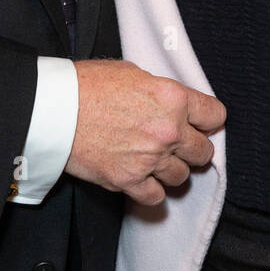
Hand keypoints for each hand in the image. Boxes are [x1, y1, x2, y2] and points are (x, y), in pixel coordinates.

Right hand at [65, 59, 225, 206]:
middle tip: (178, 144)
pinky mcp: (129, 180)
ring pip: (182, 176)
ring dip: (172, 169)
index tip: (201, 123)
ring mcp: (150, 158)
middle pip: (204, 151)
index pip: (215, 115)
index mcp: (172, 98)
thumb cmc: (87, 84)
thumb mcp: (133, 73)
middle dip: (193, 147)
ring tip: (156, 160)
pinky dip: (151, 190)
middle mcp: (168, 130)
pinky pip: (156, 197)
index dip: (208, 119)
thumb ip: (160, 92)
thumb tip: (171, 104)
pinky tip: (142, 178)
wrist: (54, 109)